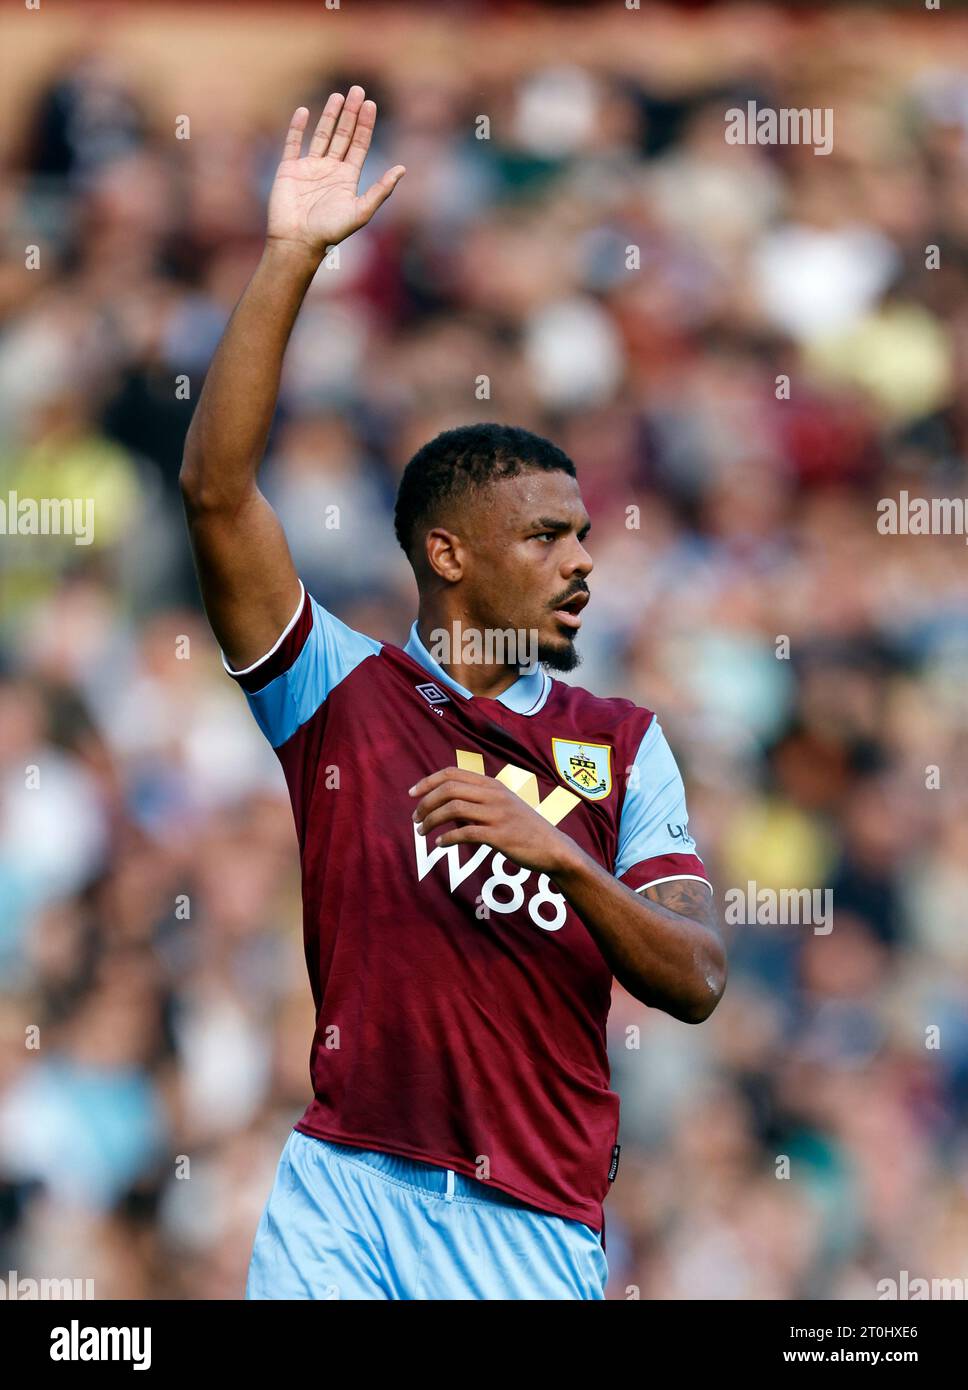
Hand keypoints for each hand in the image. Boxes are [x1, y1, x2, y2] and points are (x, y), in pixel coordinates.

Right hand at [267, 87, 404, 256]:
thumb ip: (381, 190)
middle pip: (343, 135)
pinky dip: (297, 128)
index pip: (359, 145)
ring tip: (338, 96)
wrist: (298, 242)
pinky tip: (304, 111)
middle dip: (351, 114)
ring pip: (321, 135)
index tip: (371, 104)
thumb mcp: (361, 211)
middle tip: (358, 90)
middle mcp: (330, 170)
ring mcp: (309, 168)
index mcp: (347, 178)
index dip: (366, 125)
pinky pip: (293, 144)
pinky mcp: (289, 170)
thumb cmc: (330, 231)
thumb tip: (402, 169)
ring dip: (329, 115)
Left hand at [409, 768, 577, 876]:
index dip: (428, 781)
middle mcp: (494, 795)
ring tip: (422, 832)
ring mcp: (498, 814)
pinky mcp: (500, 836)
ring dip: (432, 820)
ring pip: (453, 808)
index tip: (412, 794)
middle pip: (449, 789)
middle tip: (415, 819)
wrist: (553, 848)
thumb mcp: (502, 806)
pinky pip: (465, 833)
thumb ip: (476, 803)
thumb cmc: (524, 828)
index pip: (453, 773)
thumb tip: (446, 809)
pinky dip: (447, 838)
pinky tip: (440, 844)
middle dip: (425, 803)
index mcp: (492, 784)